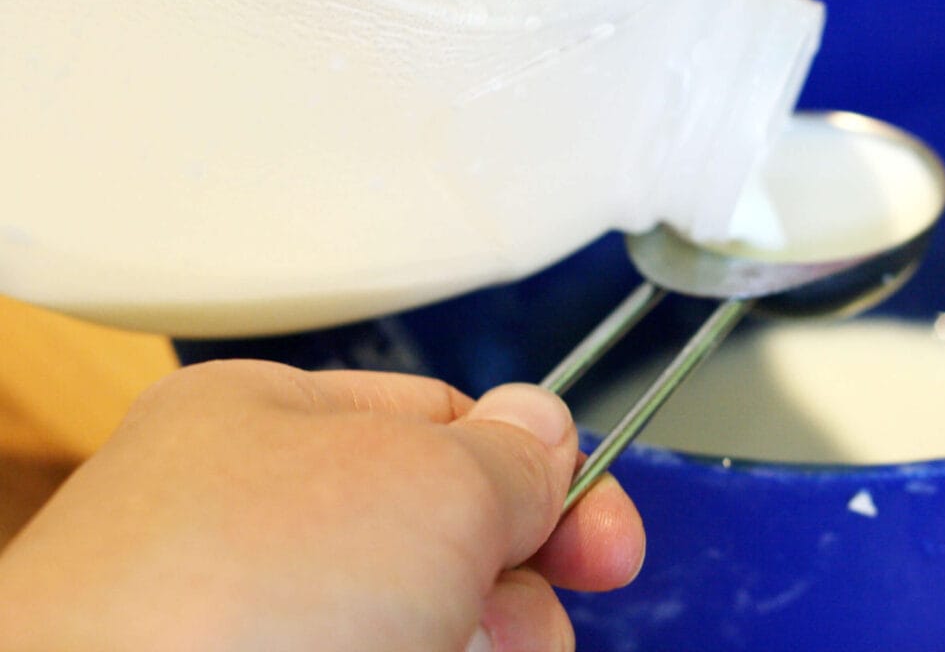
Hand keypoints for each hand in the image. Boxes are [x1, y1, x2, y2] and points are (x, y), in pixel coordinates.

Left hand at [0, 360, 643, 651]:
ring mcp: (247, 630)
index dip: (537, 471)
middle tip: (532, 628)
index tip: (605, 533)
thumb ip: (509, 453)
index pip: (438, 420)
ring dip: (474, 642)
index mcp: (266, 425)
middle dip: (511, 581)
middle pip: (434, 538)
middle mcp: (246, 527)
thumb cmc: (235, 603)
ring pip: (415, 622)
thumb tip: (541, 431)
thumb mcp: (430, 482)